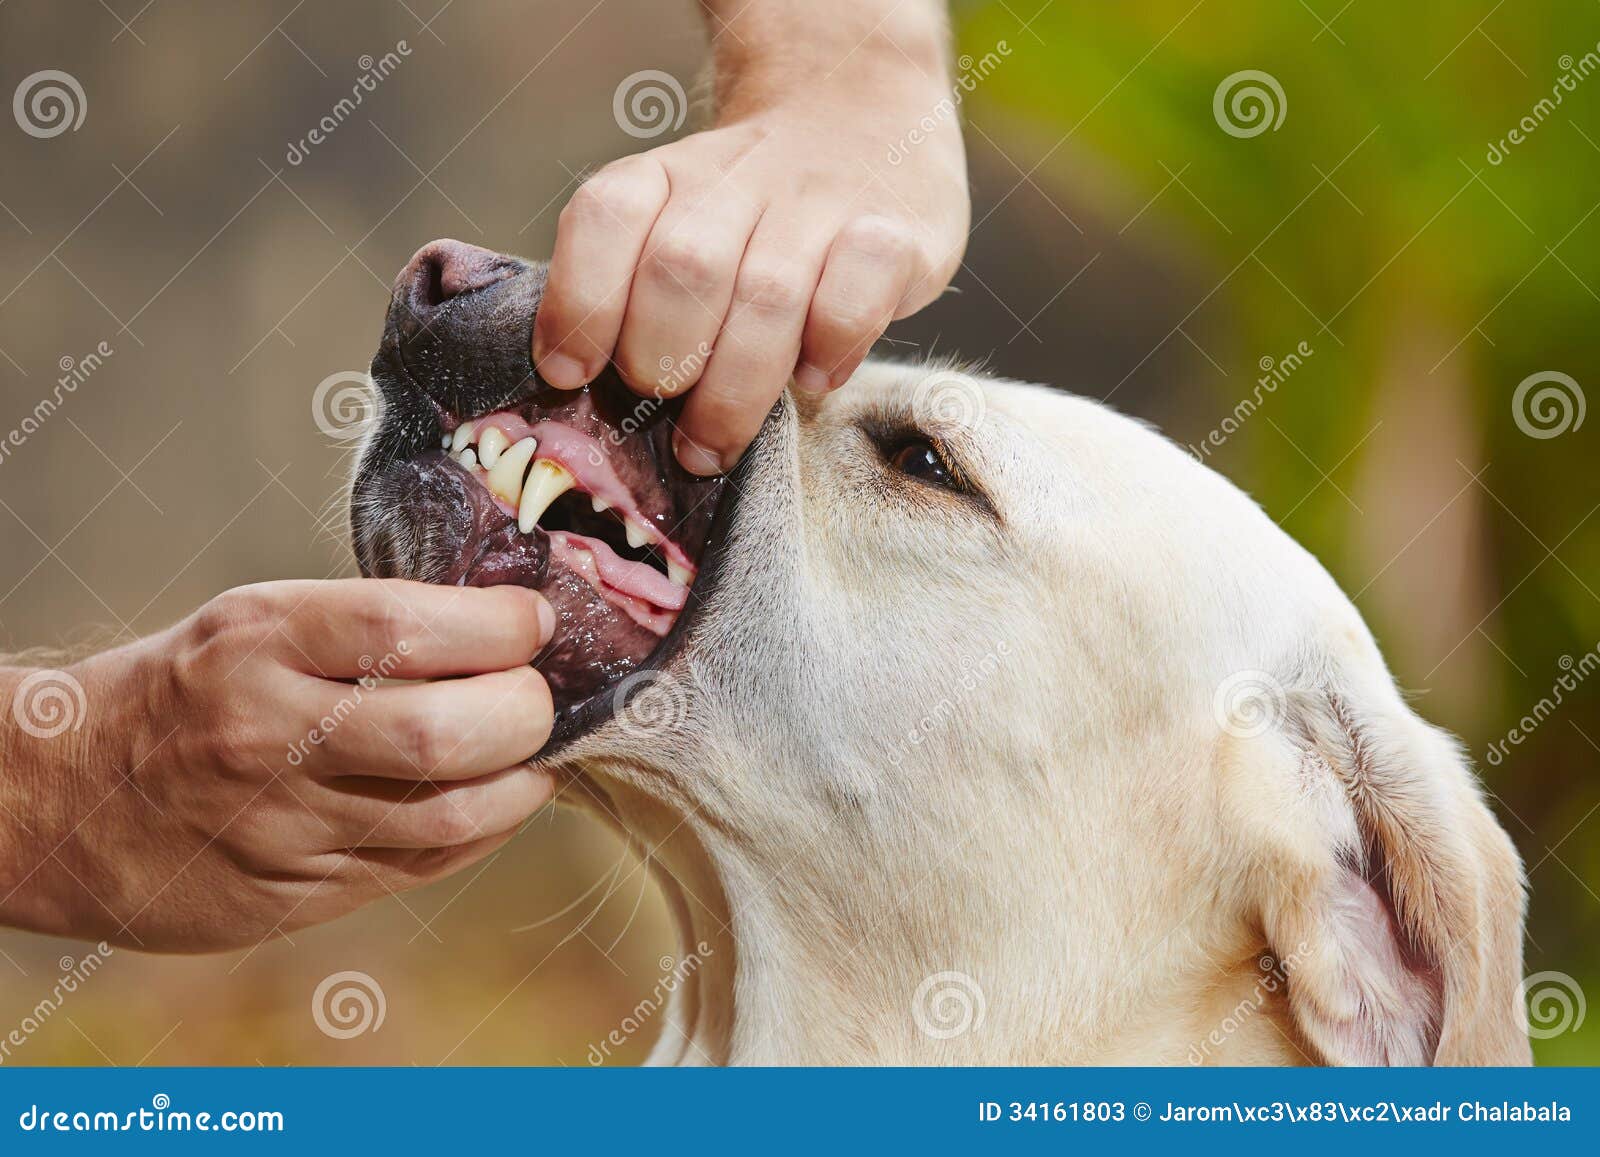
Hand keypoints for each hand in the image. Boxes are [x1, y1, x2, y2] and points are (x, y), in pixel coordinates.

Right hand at [0, 580, 555, 951]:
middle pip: (445, 730)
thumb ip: (365, 627)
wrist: (59, 802)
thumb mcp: (251, 624)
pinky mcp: (295, 894)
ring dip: (523, 782)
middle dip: (526, 711)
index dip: (501, 625)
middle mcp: (271, 733)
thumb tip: (502, 628)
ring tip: (530, 755)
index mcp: (260, 642)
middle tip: (539, 696)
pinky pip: (424, 865)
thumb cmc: (180, 694)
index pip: (409, 626)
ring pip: (453, 814)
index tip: (534, 621)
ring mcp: (284, 824)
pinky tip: (491, 800)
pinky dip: (481, 830)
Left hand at [533, 1, 967, 474]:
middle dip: (661, 360)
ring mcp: (820, 204)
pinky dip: (828, 349)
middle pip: (683, 269)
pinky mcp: (895, 235)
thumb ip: (636, 289)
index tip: (569, 373)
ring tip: (713, 446)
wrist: (862, 115)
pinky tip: (814, 377)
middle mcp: (738, 181)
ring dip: (732, 391)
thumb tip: (586, 393)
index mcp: (668, 177)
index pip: (607, 215)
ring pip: (766, 296)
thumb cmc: (754, 215)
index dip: (580, 299)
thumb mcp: (683, 221)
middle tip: (664, 410)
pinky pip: (854, 296)